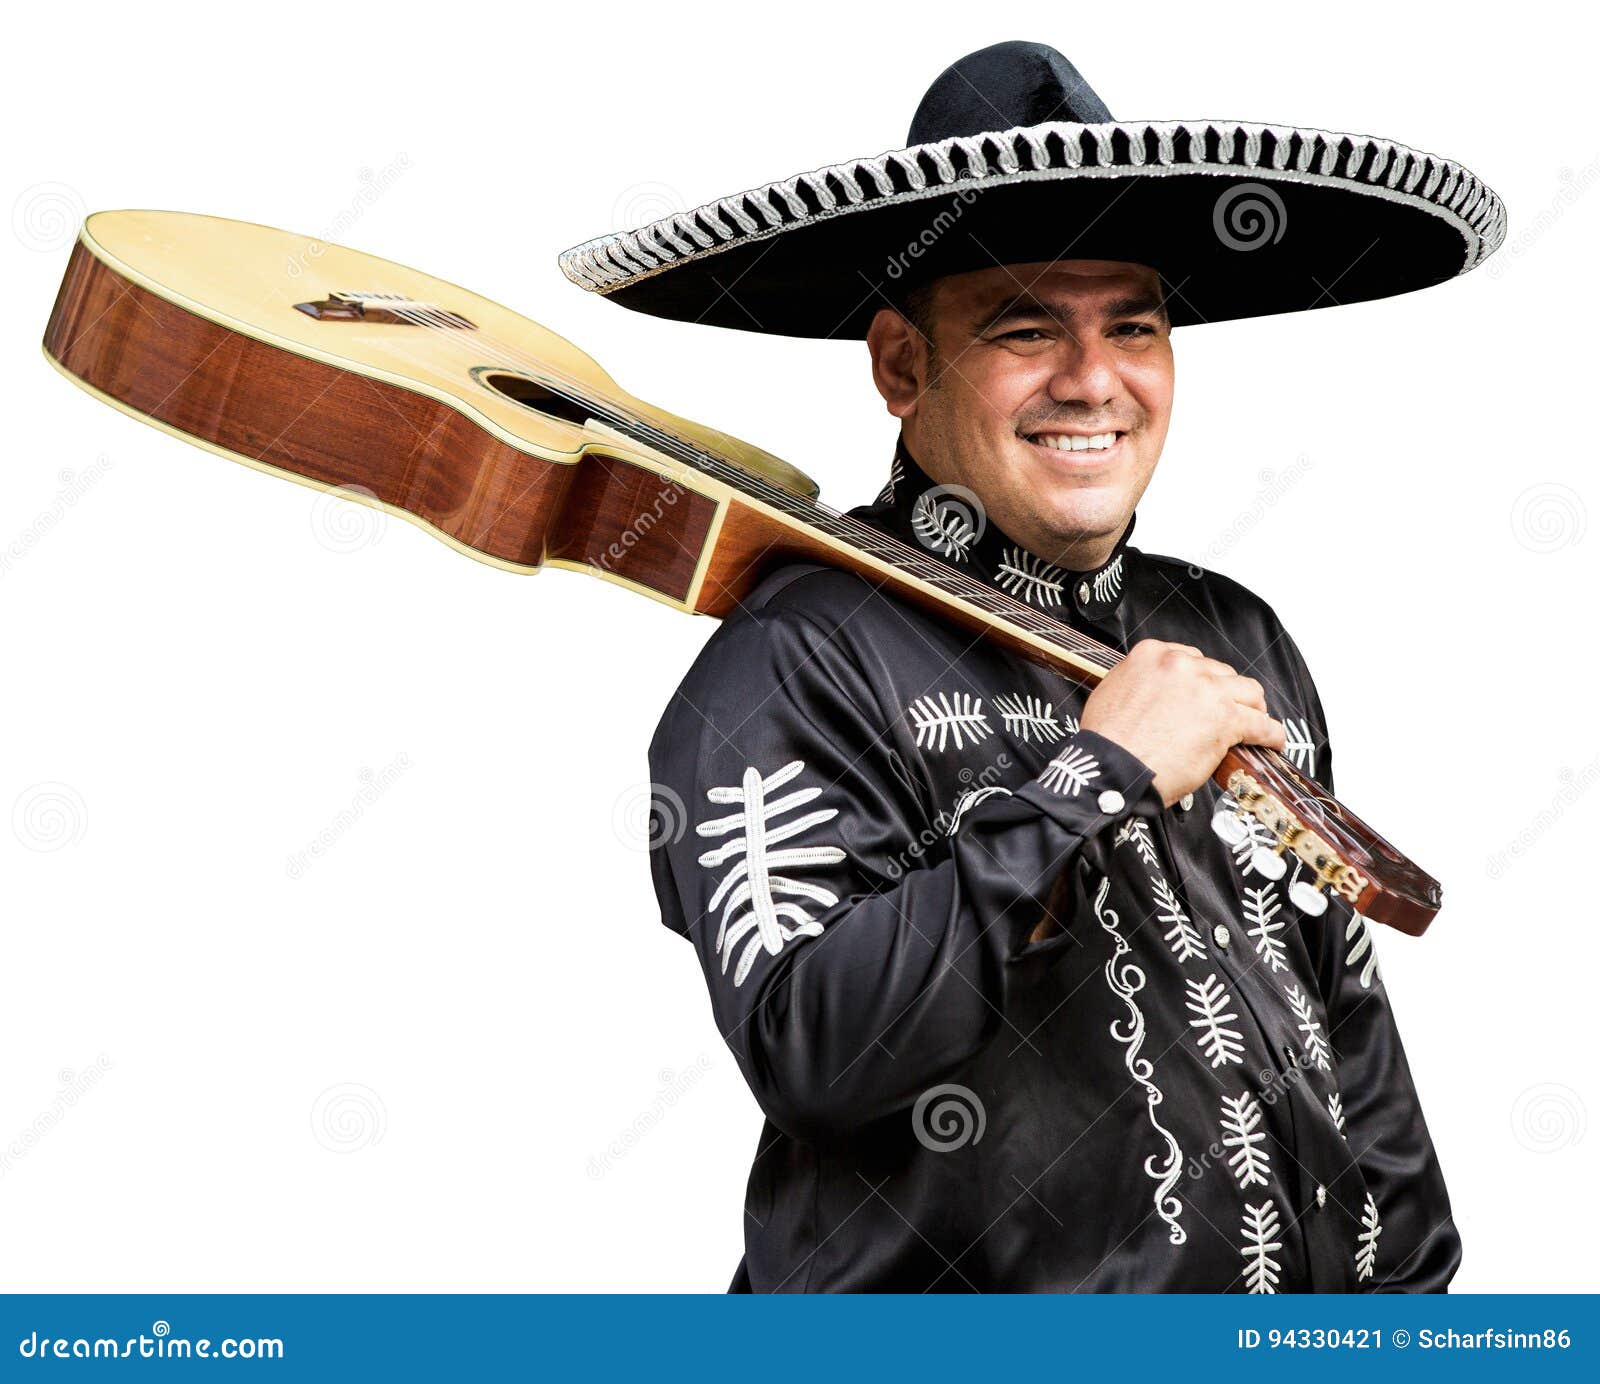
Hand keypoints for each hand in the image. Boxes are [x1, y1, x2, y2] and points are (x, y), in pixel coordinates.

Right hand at [1079, 639, 1286, 807]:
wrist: (1112, 768)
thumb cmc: (1106, 742)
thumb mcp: (1111, 692)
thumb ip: (1137, 683)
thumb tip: (1151, 694)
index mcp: (1151, 655)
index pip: (1189, 659)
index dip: (1199, 681)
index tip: (1202, 694)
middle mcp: (1181, 665)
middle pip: (1220, 673)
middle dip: (1224, 694)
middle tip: (1223, 713)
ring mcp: (1207, 690)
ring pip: (1247, 691)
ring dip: (1251, 707)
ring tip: (1253, 722)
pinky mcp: (1226, 719)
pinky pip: (1261, 724)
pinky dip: (1270, 734)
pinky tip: (1272, 741)